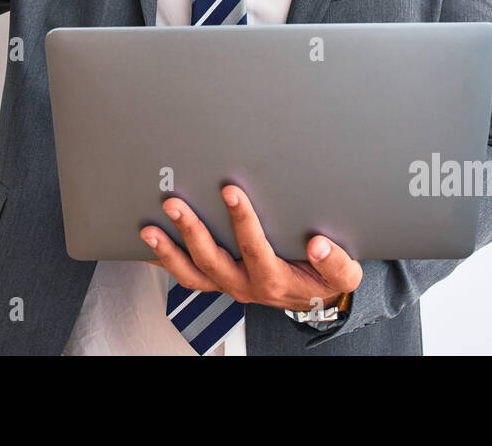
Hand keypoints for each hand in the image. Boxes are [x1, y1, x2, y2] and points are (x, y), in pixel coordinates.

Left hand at [140, 184, 362, 311]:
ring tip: (149, 229)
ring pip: (191, 273)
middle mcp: (245, 285)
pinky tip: (148, 244)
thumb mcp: (342, 273)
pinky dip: (164, 261)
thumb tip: (320, 244)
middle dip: (191, 230)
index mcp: (274, 280)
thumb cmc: (323, 279)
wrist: (315, 298)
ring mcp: (228, 285)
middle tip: (174, 204)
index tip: (231, 192)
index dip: (242, 221)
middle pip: (211, 260)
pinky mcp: (218, 281)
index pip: (254, 248)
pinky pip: (186, 275)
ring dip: (168, 251)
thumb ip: (335, 261)